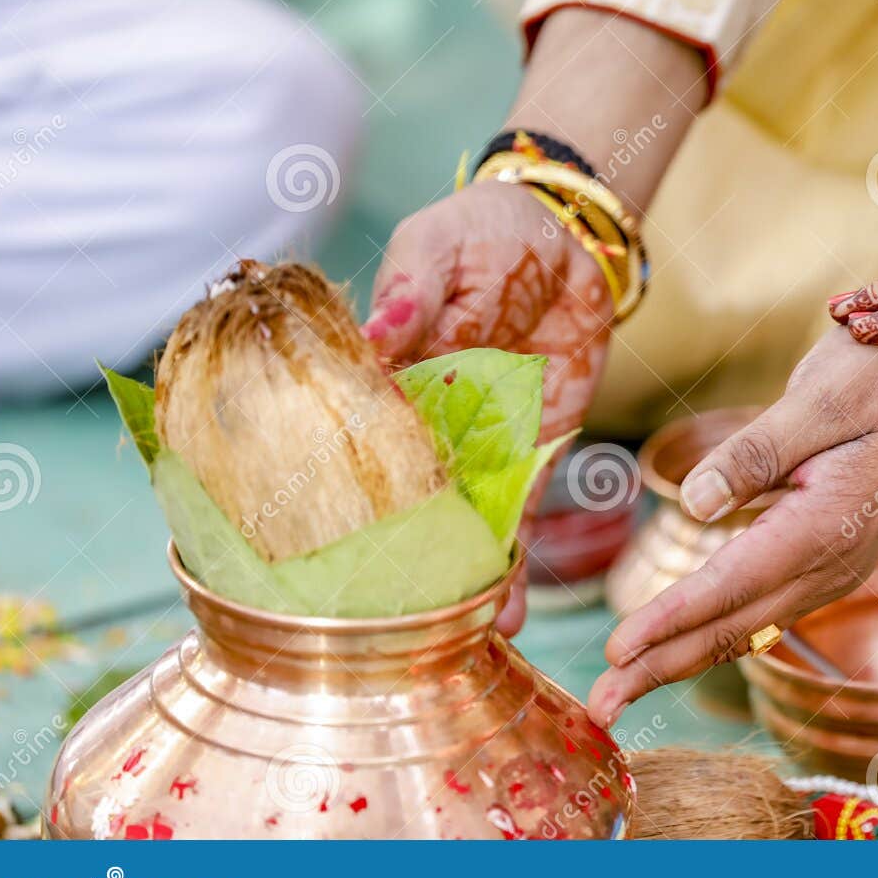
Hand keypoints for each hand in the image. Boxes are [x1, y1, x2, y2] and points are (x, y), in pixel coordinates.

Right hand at [365, 180, 611, 633]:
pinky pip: (518, 510)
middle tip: (380, 628)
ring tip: (447, 645)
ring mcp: (475, 440)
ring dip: (454, 578)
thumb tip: (375, 334)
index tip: (312, 552)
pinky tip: (504, 615)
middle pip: (398, 496)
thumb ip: (414, 291)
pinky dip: (513, 559)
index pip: (347, 436)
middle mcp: (420, 419)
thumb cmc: (484, 232)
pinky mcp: (530, 448)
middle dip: (389, 560)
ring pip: (455, 519)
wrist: (566, 238)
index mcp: (382, 371)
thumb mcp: (440, 246)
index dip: (330, 490)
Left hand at [586, 327, 877, 725]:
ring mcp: (834, 569)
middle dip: (662, 665)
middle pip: (734, 625)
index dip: (672, 618)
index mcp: (831, 524)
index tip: (617, 650)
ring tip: (620, 692)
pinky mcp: (826, 561)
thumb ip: (756, 452)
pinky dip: (713, 634)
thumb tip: (694, 503)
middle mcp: (834, 562)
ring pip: (746, 627)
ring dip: (681, 659)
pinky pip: (762, 610)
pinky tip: (675, 651)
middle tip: (599, 707)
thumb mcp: (821, 396)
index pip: (735, 582)